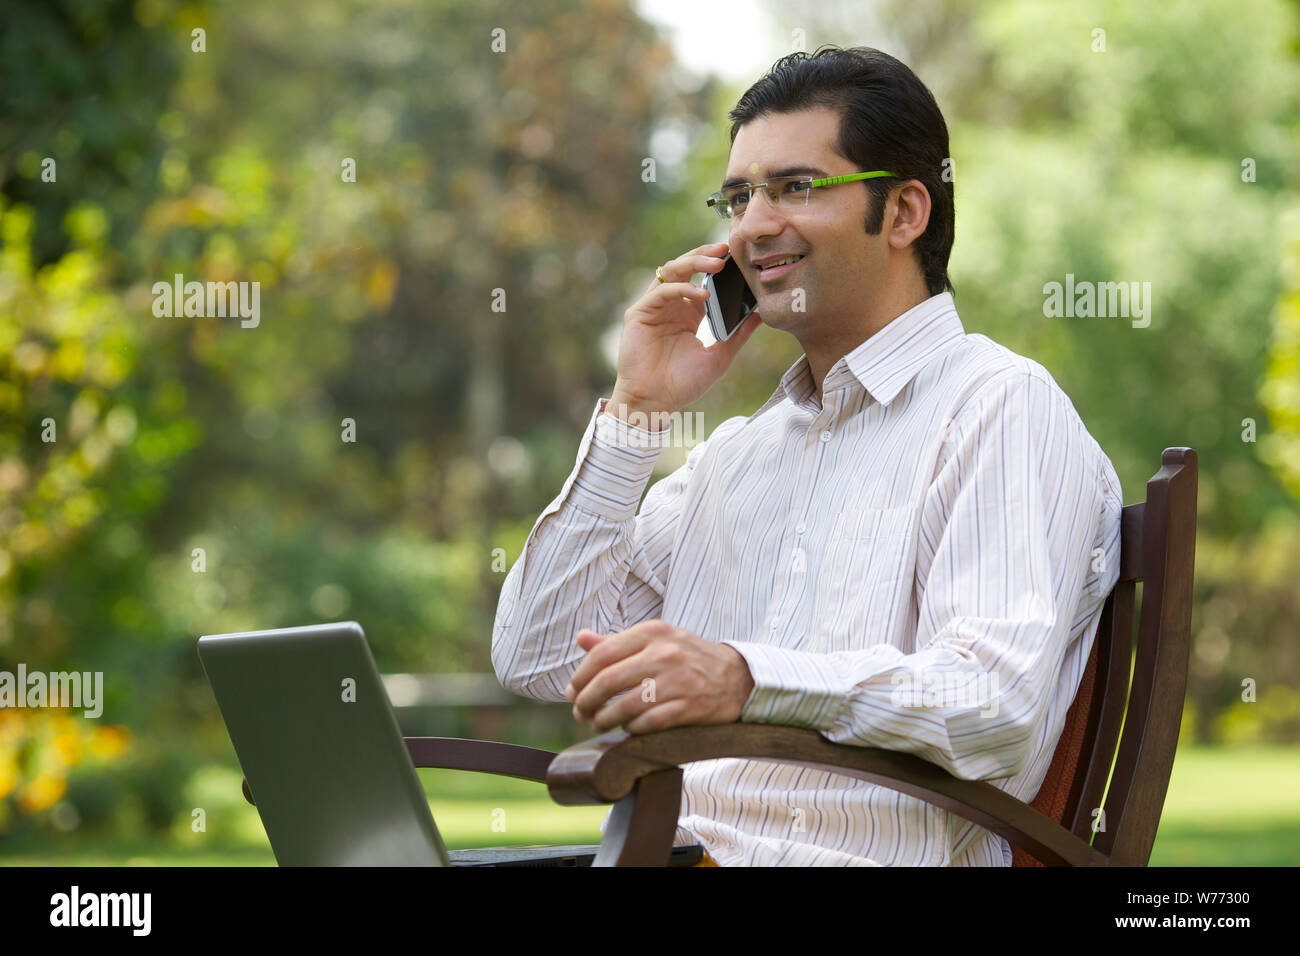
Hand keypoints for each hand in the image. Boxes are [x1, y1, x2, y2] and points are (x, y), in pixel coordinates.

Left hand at [563, 620, 754, 733]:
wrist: (738, 677)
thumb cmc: (688, 658)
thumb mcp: (656, 640)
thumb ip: (617, 641)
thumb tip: (582, 639)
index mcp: (653, 632)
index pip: (602, 653)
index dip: (580, 676)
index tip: (572, 691)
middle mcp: (665, 653)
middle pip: (609, 680)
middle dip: (586, 701)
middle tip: (579, 712)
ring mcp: (679, 681)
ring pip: (625, 705)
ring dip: (604, 719)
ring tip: (598, 723)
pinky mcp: (690, 707)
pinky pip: (649, 723)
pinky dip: (632, 729)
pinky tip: (627, 729)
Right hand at [607, 242, 762, 420]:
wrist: (656, 402)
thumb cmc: (683, 384)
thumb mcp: (719, 357)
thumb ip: (738, 335)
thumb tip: (761, 316)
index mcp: (688, 313)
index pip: (702, 278)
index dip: (717, 265)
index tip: (738, 258)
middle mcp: (671, 306)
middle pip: (686, 267)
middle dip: (706, 254)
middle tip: (726, 249)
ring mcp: (654, 307)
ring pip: (672, 271)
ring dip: (694, 263)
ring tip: (717, 264)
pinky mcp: (639, 313)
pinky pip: (661, 291)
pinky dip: (683, 289)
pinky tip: (702, 294)